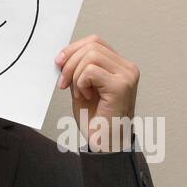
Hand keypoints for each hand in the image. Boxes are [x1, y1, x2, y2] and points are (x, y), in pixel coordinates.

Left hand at [55, 34, 138, 151]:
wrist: (105, 144)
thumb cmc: (96, 120)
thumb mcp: (82, 87)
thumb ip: (78, 69)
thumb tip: (64, 55)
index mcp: (120, 66)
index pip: (95, 42)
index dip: (73, 49)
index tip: (59, 64)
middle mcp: (128, 68)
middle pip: (92, 45)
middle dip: (70, 62)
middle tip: (63, 83)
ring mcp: (127, 76)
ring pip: (90, 56)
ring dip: (75, 75)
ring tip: (78, 92)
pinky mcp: (121, 86)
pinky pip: (90, 71)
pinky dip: (81, 83)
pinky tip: (85, 97)